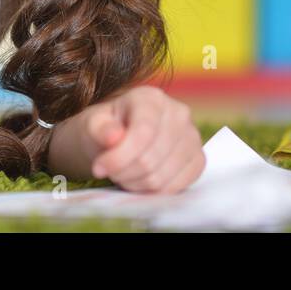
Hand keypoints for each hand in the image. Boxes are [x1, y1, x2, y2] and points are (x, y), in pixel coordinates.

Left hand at [77, 86, 205, 193]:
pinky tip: (143, 180)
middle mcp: (179, 113)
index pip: (143, 133)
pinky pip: (178, 186)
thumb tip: (113, 137)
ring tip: (125, 174)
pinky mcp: (198, 159)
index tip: (98, 168)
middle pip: (150, 160)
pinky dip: (156, 191)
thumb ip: (99, 129)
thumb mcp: (92, 124)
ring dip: (137, 184)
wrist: (120, 138)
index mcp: (152, 98)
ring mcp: (192, 137)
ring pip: (162, 177)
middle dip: (124, 173)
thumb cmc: (105, 130)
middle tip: (111, 171)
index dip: (119, 157)